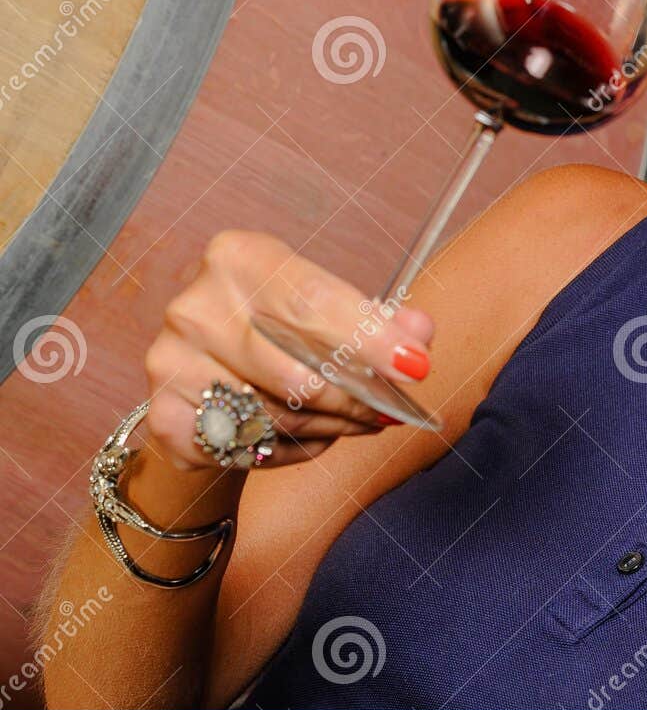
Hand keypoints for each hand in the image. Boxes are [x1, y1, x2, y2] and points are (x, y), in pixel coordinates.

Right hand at [142, 230, 434, 468]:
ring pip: (275, 417)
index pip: (315, 303)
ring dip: (328, 428)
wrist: (208, 369)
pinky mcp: (163, 414)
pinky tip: (305, 435)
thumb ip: (380, 319)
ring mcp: (170, 361)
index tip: (414, 367)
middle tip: (389, 413)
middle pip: (295, 373)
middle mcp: (196, 306)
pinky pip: (246, 448)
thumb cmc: (279, 330)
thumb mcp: (330, 307)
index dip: (370, 339)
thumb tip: (419, 333)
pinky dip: (287, 450)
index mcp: (239, 258)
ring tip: (354, 422)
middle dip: (355, 400)